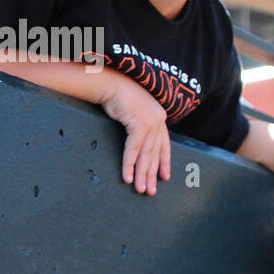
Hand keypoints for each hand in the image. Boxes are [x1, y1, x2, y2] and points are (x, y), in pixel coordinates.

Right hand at [99, 73, 170, 194]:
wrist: (109, 83)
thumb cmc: (117, 97)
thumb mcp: (133, 113)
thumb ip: (139, 126)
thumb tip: (138, 142)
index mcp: (159, 118)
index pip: (164, 145)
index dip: (164, 162)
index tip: (164, 177)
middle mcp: (158, 120)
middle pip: (155, 153)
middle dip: (152, 174)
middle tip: (149, 191)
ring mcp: (151, 121)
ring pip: (146, 154)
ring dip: (142, 173)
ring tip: (139, 189)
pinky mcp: (140, 124)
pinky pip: (134, 149)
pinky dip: (129, 164)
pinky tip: (128, 176)